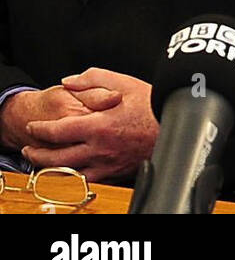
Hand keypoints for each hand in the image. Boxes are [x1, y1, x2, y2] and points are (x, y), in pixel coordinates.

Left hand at [23, 69, 157, 182]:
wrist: (179, 127)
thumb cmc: (155, 105)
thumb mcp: (125, 83)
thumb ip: (94, 78)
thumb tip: (70, 81)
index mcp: (99, 126)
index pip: (57, 131)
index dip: (40, 129)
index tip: (34, 126)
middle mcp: (99, 149)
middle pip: (56, 158)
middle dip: (37, 154)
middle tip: (30, 148)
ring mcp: (107, 164)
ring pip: (69, 174)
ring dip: (51, 169)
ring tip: (44, 162)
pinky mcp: (116, 173)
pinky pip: (87, 181)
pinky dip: (72, 178)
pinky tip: (70, 171)